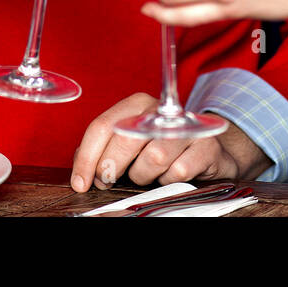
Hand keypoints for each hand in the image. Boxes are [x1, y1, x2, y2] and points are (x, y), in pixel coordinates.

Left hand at [70, 93, 272, 190]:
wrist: (207, 151)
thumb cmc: (161, 148)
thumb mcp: (130, 143)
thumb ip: (103, 149)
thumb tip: (80, 166)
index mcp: (138, 104)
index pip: (103, 126)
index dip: (87, 158)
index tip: (81, 182)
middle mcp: (161, 110)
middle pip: (125, 139)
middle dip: (111, 167)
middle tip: (108, 181)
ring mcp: (186, 126)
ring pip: (153, 158)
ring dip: (144, 176)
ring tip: (146, 175)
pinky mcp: (206, 145)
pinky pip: (177, 171)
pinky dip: (169, 180)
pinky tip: (170, 175)